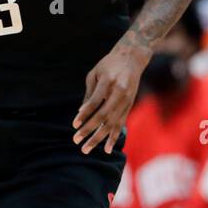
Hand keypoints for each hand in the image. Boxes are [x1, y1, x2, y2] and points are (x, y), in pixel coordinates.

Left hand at [73, 38, 149, 153]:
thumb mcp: (95, 73)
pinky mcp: (129, 106)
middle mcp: (120, 93)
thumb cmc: (109, 64)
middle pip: (103, 116)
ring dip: (99, 138)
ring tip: (86, 149)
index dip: (85, 114)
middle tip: (76, 141)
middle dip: (89, 130)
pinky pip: (120, 124)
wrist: (132, 58)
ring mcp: (127, 101)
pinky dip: (113, 137)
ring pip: (112, 124)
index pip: (95, 102)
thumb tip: (81, 112)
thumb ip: (89, 93)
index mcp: (109, 81)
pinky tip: (106, 148)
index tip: (74, 125)